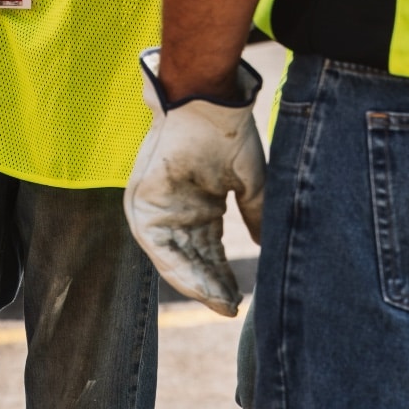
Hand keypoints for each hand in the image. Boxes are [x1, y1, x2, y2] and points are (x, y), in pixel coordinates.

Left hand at [123, 57, 265, 316]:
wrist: (208, 100)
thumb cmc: (229, 133)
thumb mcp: (248, 184)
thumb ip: (254, 216)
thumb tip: (265, 246)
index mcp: (200, 206)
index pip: (210, 251)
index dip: (224, 276)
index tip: (239, 300)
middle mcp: (177, 210)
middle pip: (192, 258)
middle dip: (210, 285)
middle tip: (229, 307)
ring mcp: (158, 206)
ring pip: (173, 256)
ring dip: (194, 281)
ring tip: (217, 301)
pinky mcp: (142, 201)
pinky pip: (155, 245)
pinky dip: (176, 266)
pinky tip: (199, 285)